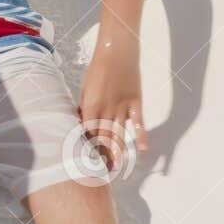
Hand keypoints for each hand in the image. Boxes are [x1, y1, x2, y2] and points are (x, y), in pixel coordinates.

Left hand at [78, 50, 147, 174]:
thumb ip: (84, 108)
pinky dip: (140, 135)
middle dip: (102, 157)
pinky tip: (141, 149)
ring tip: (117, 168)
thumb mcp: (85, 89)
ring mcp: (122, 106)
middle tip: (102, 173)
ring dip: (118, 152)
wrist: (116, 50)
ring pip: (119, 134)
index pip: (87, 134)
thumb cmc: (98, 69)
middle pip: (103, 138)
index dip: (87, 149)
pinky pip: (138, 122)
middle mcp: (105, 109)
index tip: (87, 162)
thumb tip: (82, 125)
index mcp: (90, 106)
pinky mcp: (135, 101)